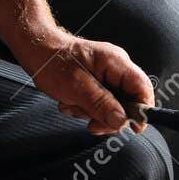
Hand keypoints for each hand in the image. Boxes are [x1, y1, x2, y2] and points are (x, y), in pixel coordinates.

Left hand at [17, 29, 154, 135]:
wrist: (36, 52)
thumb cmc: (53, 62)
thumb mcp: (76, 87)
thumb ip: (101, 104)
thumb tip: (122, 120)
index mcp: (116, 62)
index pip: (142, 87)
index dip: (142, 109)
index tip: (134, 127)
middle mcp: (115, 68)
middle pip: (129, 101)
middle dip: (109, 116)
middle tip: (92, 124)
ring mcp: (107, 76)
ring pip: (113, 106)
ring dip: (92, 113)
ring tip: (73, 105)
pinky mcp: (98, 83)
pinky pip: (100, 104)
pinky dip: (85, 109)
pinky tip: (70, 102)